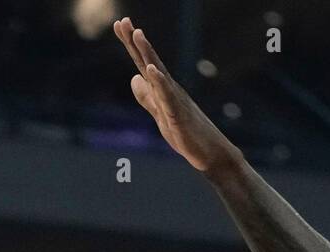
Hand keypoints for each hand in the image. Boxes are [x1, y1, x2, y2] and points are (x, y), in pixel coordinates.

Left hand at [112, 17, 240, 173]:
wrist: (209, 153)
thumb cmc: (186, 132)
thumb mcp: (159, 113)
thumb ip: (146, 96)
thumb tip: (134, 77)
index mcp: (162, 89)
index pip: (143, 62)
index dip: (131, 44)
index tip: (120, 23)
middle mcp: (169, 89)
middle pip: (149, 62)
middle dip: (136, 42)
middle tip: (123, 21)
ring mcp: (175, 101)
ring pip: (159, 74)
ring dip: (148, 54)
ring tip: (138, 34)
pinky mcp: (178, 115)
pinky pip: (167, 97)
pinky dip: (159, 83)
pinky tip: (151, 70)